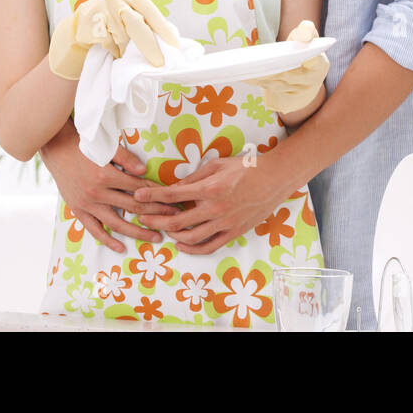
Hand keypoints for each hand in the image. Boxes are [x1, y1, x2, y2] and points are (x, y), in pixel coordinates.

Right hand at [40, 122, 177, 253]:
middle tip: (173, 219)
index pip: (139, 189)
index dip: (157, 195)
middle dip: (156, 213)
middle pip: (132, 207)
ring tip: (156, 238)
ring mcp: (87, 204)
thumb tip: (144, 171)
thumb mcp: (105, 147)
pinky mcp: (78, 210)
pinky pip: (94, 229)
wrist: (57, 149)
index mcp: (106, 176)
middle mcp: (97, 193)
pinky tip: (121, 247)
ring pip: (116, 223)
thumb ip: (125, 158)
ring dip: (137, 232)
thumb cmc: (83, 145)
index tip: (172, 200)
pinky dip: (107, 240)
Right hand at [47, 0, 181, 78]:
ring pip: (122, 38)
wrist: (84, 20)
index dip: (163, 29)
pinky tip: (110, 47)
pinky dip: (113, 50)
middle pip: (136, 25)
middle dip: (149, 46)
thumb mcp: (132, 13)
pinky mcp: (89, 23)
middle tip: (159, 62)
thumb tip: (169, 44)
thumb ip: (147, 22)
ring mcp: (101, 9)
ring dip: (126, 49)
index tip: (174, 45)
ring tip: (125, 49)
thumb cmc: (117, 19)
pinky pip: (108, 44)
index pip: (151, 12)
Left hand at [133, 152, 293, 255]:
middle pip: (177, 221)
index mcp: (209, 189)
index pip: (172, 194)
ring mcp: (225, 223)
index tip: (137, 195)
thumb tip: (175, 186)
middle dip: (155, 219)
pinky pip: (209, 247)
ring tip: (161, 229)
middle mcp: (215, 209)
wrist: (274, 179)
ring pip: (190, 238)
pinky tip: (181, 244)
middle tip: (141, 218)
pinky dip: (192, 249)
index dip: (152, 196)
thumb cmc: (246, 168)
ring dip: (171, 235)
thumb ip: (195, 177)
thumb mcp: (217, 164)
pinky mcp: (234, 233)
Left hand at [246, 20, 328, 112]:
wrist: (305, 75)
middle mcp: (311, 82)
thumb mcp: (306, 36)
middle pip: (291, 77)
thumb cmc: (303, 50)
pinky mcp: (288, 101)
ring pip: (278, 86)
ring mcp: (299, 94)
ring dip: (261, 79)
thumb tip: (304, 36)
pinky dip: (258, 83)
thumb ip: (306, 30)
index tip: (298, 58)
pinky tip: (245, 76)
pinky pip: (271, 92)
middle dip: (274, 72)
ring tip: (245, 70)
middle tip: (256, 64)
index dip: (310, 61)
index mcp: (320, 64)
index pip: (317, 63)